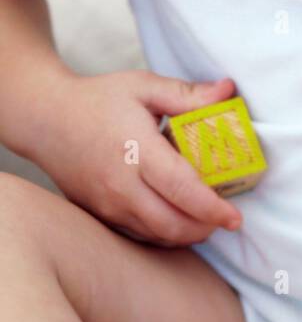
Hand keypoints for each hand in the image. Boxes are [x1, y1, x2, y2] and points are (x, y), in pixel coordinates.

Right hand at [27, 71, 244, 246]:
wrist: (45, 118)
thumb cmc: (97, 99)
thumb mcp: (144, 86)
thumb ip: (188, 94)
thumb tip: (228, 90)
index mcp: (137, 150)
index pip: (182, 189)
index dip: (212, 208)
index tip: (235, 217)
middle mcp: (120, 184)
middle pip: (171, 223)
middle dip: (205, 228)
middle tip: (225, 219)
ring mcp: (107, 204)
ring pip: (155, 235)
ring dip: (185, 234)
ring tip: (205, 220)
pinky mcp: (98, 213)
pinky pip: (136, 234)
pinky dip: (162, 235)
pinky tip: (176, 221)